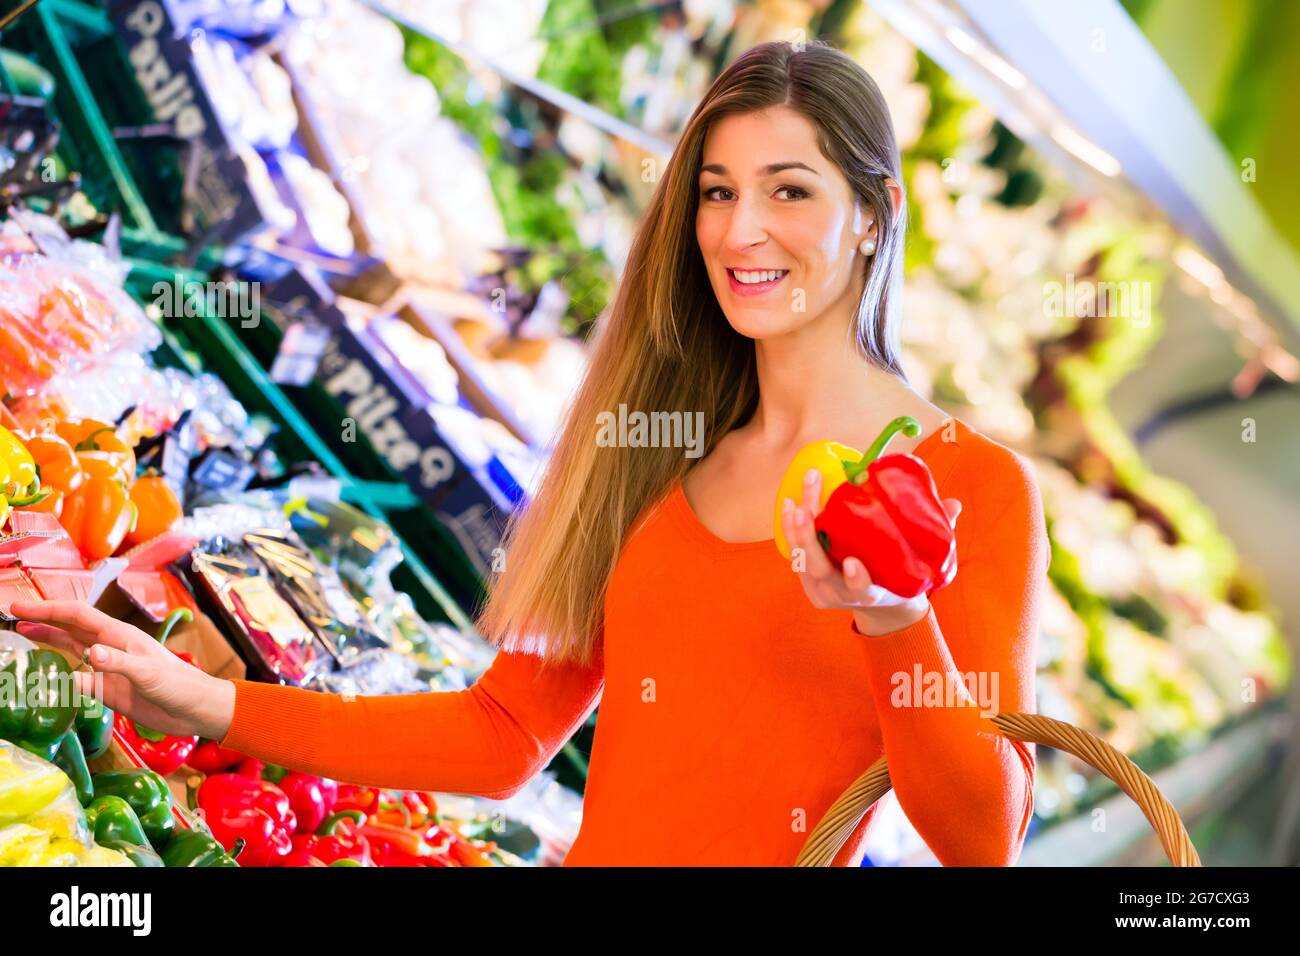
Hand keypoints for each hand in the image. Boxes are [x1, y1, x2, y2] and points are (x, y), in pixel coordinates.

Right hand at [10, 600, 235, 740]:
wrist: (195, 709)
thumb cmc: (180, 685)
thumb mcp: (149, 673)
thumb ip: (120, 664)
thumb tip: (90, 654)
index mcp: (119, 636)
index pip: (77, 616)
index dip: (48, 610)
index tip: (19, 608)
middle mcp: (110, 648)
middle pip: (70, 628)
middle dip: (42, 619)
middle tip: (12, 615)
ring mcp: (108, 668)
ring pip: (71, 648)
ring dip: (48, 640)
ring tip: (21, 633)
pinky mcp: (109, 689)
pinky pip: (78, 678)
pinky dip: (60, 674)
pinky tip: (46, 675)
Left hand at [780, 468, 961, 635]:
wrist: (881, 606)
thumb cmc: (902, 574)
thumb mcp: (921, 561)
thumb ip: (938, 533)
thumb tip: (955, 505)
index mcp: (873, 593)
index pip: (861, 590)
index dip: (855, 579)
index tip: (851, 563)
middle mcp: (843, 595)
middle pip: (820, 571)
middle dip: (809, 540)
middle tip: (806, 511)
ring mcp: (823, 591)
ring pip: (803, 561)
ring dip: (796, 530)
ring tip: (795, 500)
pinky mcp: (809, 583)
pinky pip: (796, 555)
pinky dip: (791, 531)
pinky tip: (791, 504)